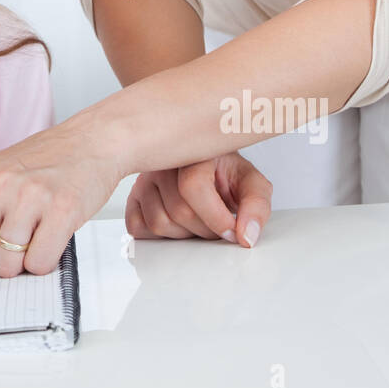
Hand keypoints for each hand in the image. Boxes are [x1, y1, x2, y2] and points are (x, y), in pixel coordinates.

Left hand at [0, 118, 122, 293]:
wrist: (89, 140)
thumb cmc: (39, 163)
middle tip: (12, 232)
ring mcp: (27, 197)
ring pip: (5, 267)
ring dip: (20, 262)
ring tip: (33, 230)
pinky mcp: (60, 210)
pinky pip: (38, 264)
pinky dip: (44, 259)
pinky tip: (51, 232)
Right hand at [124, 151, 271, 246]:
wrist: (205, 166)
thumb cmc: (225, 173)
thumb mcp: (251, 184)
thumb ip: (256, 207)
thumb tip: (246, 236)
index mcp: (192, 151)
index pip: (193, 186)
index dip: (215, 217)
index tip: (231, 231)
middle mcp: (162, 161)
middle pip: (179, 211)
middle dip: (205, 230)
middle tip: (217, 226)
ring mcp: (143, 179)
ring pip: (158, 223)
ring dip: (184, 235)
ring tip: (197, 221)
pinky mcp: (132, 197)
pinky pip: (138, 227)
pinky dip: (160, 236)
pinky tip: (177, 223)